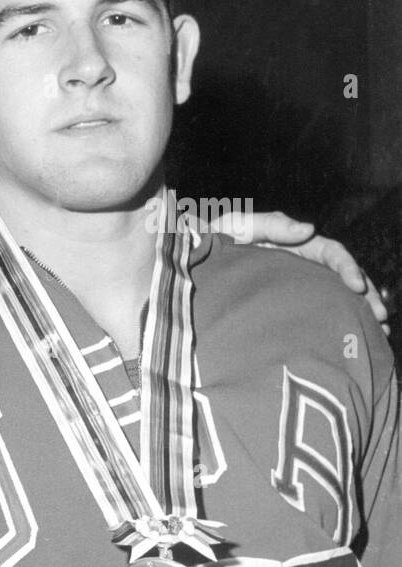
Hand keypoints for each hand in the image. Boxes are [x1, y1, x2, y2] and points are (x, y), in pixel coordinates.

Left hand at [225, 210, 388, 329]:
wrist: (186, 266)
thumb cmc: (212, 241)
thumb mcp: (237, 226)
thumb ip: (271, 224)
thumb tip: (309, 228)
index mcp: (293, 246)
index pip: (330, 253)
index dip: (347, 267)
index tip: (357, 286)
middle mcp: (299, 267)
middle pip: (340, 279)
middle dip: (365, 296)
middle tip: (381, 318)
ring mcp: (292, 287)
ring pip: (332, 298)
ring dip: (356, 314)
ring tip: (375, 334)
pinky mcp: (282, 307)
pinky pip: (311, 315)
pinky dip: (331, 325)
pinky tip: (344, 341)